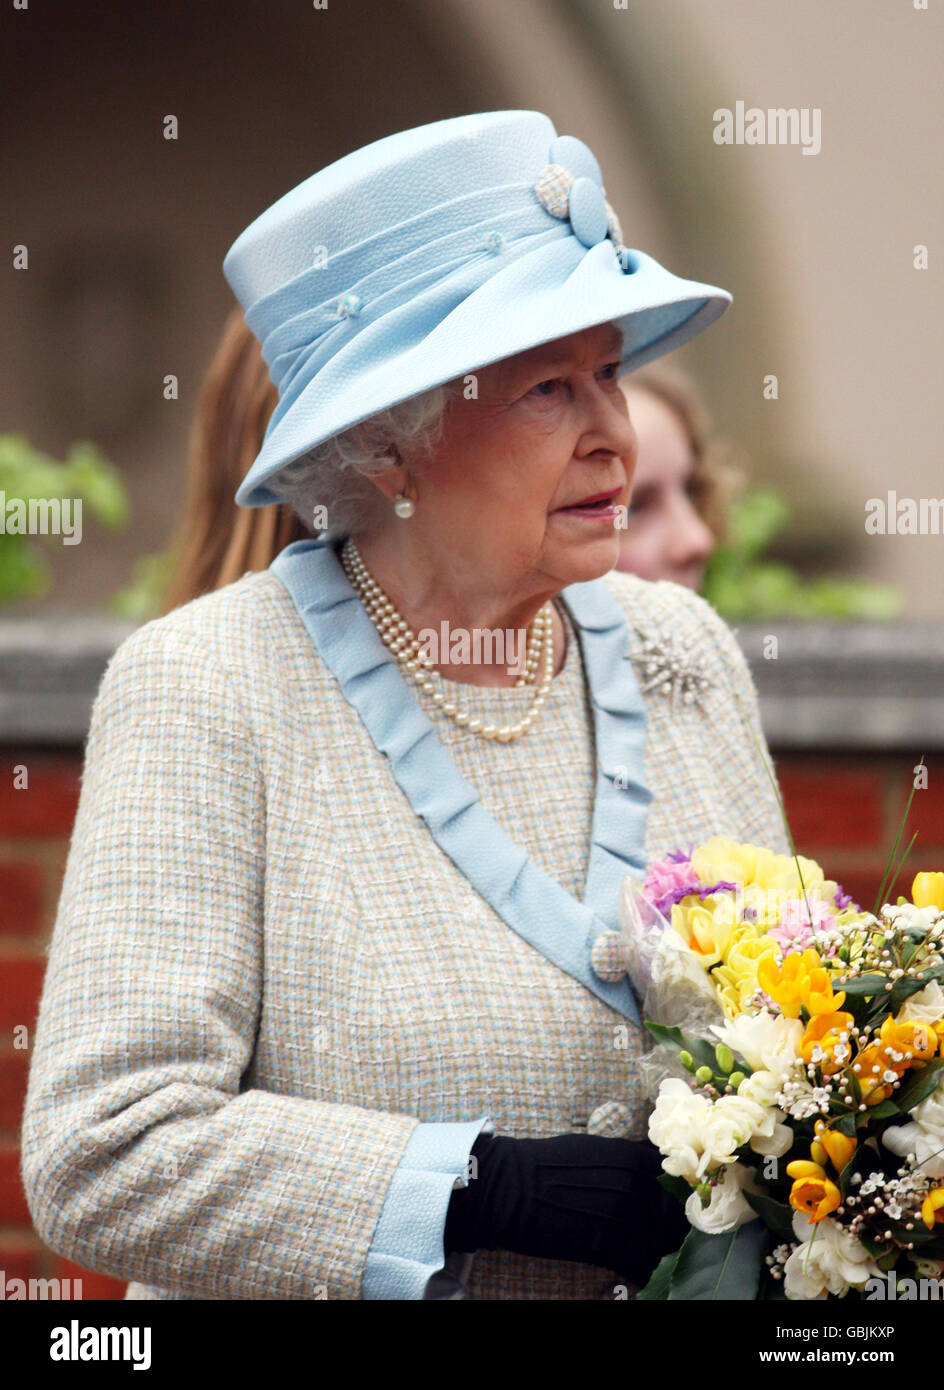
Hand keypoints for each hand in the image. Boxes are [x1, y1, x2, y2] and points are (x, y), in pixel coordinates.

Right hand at [444, 1131, 686, 1287]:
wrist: (509, 1187)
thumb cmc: (545, 1165)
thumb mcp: (594, 1150)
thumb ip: (629, 1162)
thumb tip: (654, 1176)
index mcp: (633, 1157)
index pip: (680, 1182)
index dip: (683, 1201)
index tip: (680, 1213)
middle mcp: (635, 1184)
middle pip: (677, 1217)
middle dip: (676, 1231)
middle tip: (669, 1241)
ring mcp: (623, 1215)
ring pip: (662, 1244)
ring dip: (661, 1253)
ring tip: (651, 1257)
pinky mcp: (606, 1244)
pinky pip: (640, 1265)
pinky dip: (642, 1272)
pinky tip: (636, 1273)